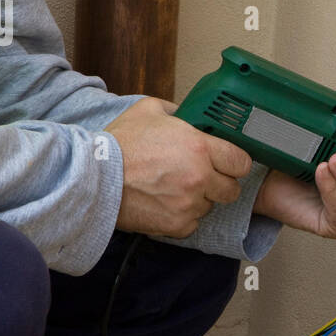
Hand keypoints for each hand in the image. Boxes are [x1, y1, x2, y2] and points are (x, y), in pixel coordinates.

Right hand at [106, 97, 251, 237]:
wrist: (94, 177)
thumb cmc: (119, 143)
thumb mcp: (149, 110)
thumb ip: (176, 111)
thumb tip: (187, 114)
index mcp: (199, 147)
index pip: (241, 162)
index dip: (235, 162)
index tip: (227, 163)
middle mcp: (200, 177)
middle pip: (232, 190)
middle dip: (220, 183)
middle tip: (202, 177)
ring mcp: (189, 204)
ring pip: (210, 207)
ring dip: (199, 200)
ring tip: (175, 189)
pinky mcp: (176, 225)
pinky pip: (192, 224)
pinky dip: (183, 217)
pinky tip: (166, 204)